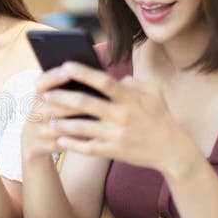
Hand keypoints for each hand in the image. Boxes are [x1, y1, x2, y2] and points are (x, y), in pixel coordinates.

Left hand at [35, 62, 190, 170]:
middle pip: (85, 103)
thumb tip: (115, 77)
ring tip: (47, 118)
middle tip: (45, 94)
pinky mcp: (114, 151)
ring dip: (61, 123)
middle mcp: (122, 115)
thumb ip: (134, 82)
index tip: (65, 66)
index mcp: (130, 98)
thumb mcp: (154, 94)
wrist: (173, 151)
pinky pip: (87, 148)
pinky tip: (59, 140)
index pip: (103, 81)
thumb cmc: (160, 118)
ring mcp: (117, 135)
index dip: (83, 72)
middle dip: (62, 98)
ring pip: (81, 127)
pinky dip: (71, 144)